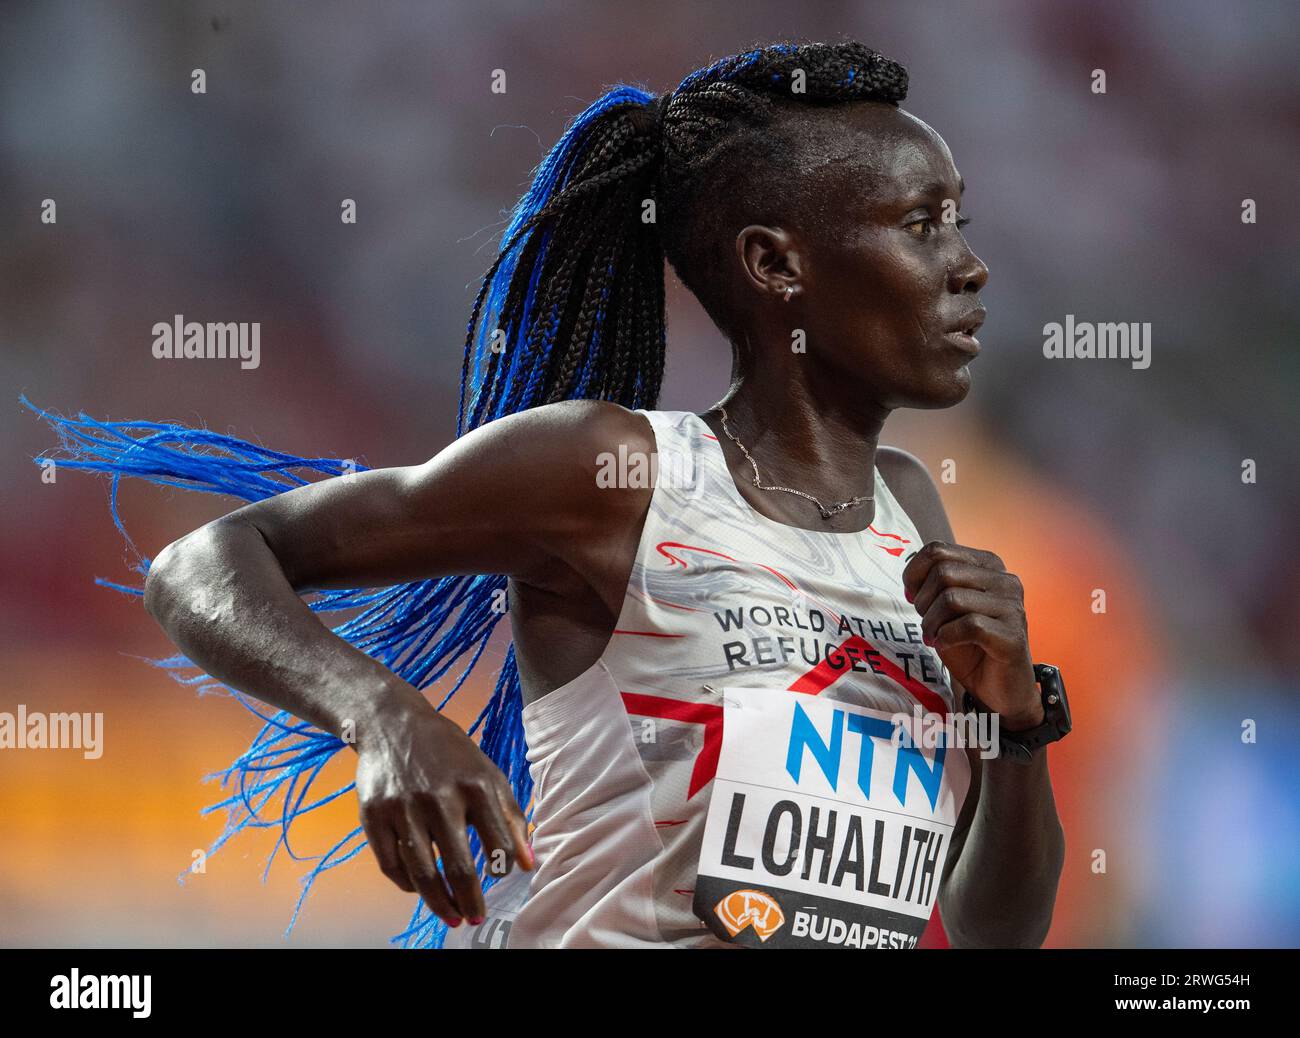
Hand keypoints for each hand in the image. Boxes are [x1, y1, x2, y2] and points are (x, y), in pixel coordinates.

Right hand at [353, 696, 532, 926]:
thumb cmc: (449, 752)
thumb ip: (511, 817)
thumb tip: (528, 864)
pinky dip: (408, 885)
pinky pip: (392, 865)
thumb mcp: (488, 773)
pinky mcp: (373, 815)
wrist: (392, 722)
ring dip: (439, 904)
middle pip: (459, 867)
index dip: (502, 870)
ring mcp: (403, 808)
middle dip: (470, 901)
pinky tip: (420, 890)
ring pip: (423, 874)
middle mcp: (439, 798)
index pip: (498, 845)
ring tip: (453, 918)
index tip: (498, 880)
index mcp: (475, 785)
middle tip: (476, 919)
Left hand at [901, 541, 1041, 729]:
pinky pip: (968, 625)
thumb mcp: (947, 607)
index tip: (911, 596)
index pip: (938, 550)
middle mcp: (1005, 580)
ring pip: (952, 598)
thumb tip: (909, 573)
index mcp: (988, 565)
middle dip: (923, 600)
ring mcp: (1012, 606)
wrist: (999, 687)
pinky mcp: (1013, 634)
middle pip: (943, 572)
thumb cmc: (970, 645)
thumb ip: (934, 584)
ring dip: (932, 622)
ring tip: (933, 637)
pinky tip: (945, 645)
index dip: (913, 573)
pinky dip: (946, 637)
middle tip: (926, 623)